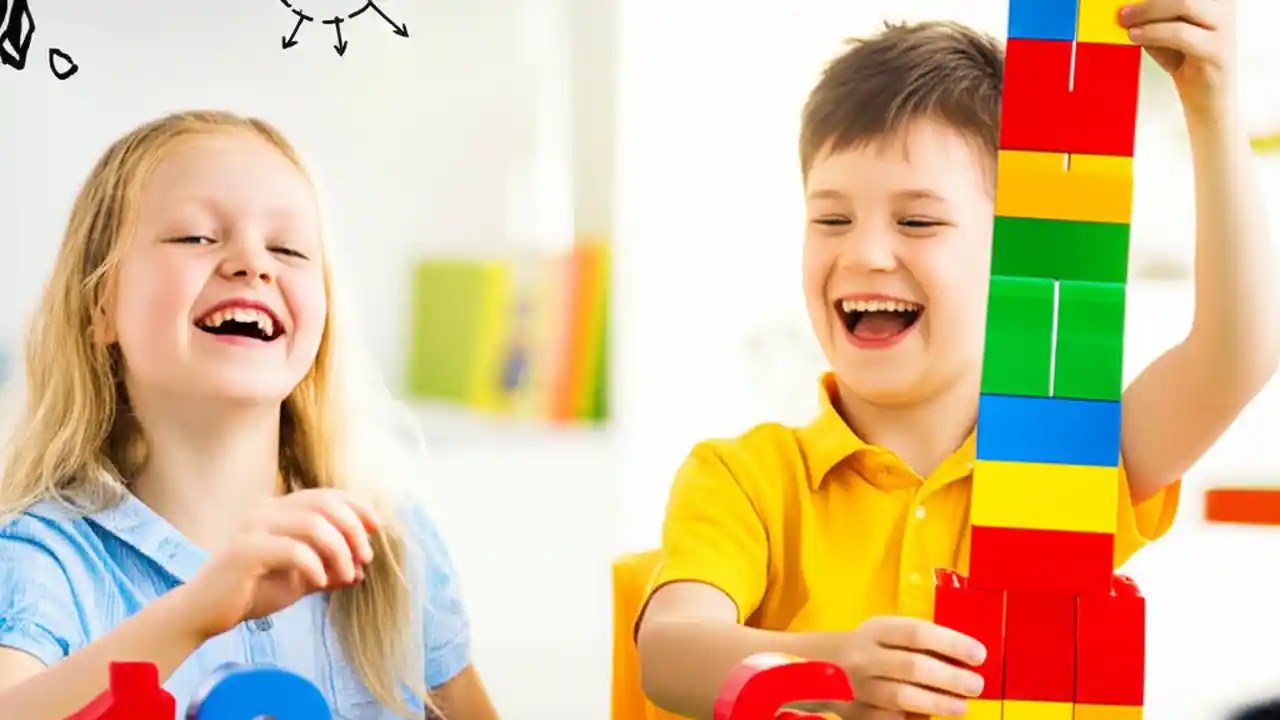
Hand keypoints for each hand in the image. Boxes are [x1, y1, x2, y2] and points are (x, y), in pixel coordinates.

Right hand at [183, 489, 381, 638]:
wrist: (206, 612)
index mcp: (278, 508)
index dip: (357, 506)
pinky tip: (321, 581)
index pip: (326, 494)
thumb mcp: (300, 578)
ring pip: (314, 524)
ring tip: (346, 576)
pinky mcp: (245, 550)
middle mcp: (266, 510)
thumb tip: (363, 569)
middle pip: (325, 503)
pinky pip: (294, 550)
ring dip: (340, 551)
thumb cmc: (252, 591)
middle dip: (354, 529)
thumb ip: (329, 568)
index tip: (377, 527)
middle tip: (366, 558)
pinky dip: (315, 566)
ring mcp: (253, 527)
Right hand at [836, 616, 986, 717]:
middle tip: (976, 685)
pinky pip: (885, 719)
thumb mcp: (884, 634)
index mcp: (876, 630)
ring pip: (900, 696)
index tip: (979, 655)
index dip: (951, 643)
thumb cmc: (865, 647)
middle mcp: (865, 656)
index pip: (917, 633)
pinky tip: (926, 719)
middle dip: (949, 678)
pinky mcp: (854, 712)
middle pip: (912, 666)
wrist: (813, 665)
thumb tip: (963, 658)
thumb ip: (916, 643)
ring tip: (960, 707)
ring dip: (936, 702)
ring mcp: (857, 686)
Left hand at [1119, 0, 1231, 112]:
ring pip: (1184, 4)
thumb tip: (1130, 7)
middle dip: (1149, 1)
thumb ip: (1155, 18)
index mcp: (1214, 1)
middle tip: (1124, 12)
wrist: (1209, 99)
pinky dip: (1154, 32)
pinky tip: (1137, 36)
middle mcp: (1224, 7)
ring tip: (1127, 24)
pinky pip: (1181, 33)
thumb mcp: (1166, 34)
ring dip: (1149, 12)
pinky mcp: (1216, 49)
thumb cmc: (1188, 63)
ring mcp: (1224, 26)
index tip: (1132, 1)